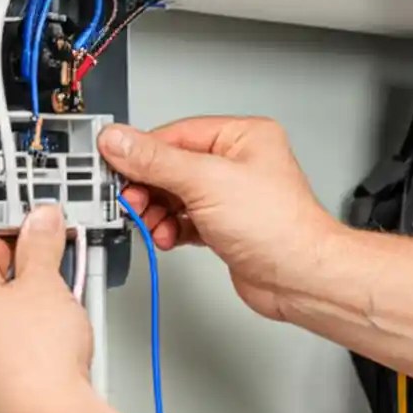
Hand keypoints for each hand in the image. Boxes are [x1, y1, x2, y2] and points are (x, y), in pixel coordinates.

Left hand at [0, 205, 92, 412]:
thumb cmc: (36, 360)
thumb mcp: (46, 282)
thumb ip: (42, 243)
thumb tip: (40, 223)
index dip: (16, 229)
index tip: (43, 228)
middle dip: (30, 265)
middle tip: (61, 261)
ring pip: (6, 303)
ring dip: (38, 294)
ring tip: (69, 297)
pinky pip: (13, 331)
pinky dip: (37, 323)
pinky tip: (63, 326)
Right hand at [97, 117, 343, 319]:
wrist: (299, 278)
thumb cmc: (278, 227)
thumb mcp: (206, 182)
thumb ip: (156, 161)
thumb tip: (119, 140)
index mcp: (242, 136)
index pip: (177, 134)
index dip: (142, 151)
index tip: (113, 164)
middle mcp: (238, 162)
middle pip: (172, 165)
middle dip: (148, 187)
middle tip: (131, 201)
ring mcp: (231, 196)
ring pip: (176, 195)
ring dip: (158, 211)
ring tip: (152, 222)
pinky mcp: (225, 226)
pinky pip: (185, 220)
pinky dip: (172, 228)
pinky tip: (168, 236)